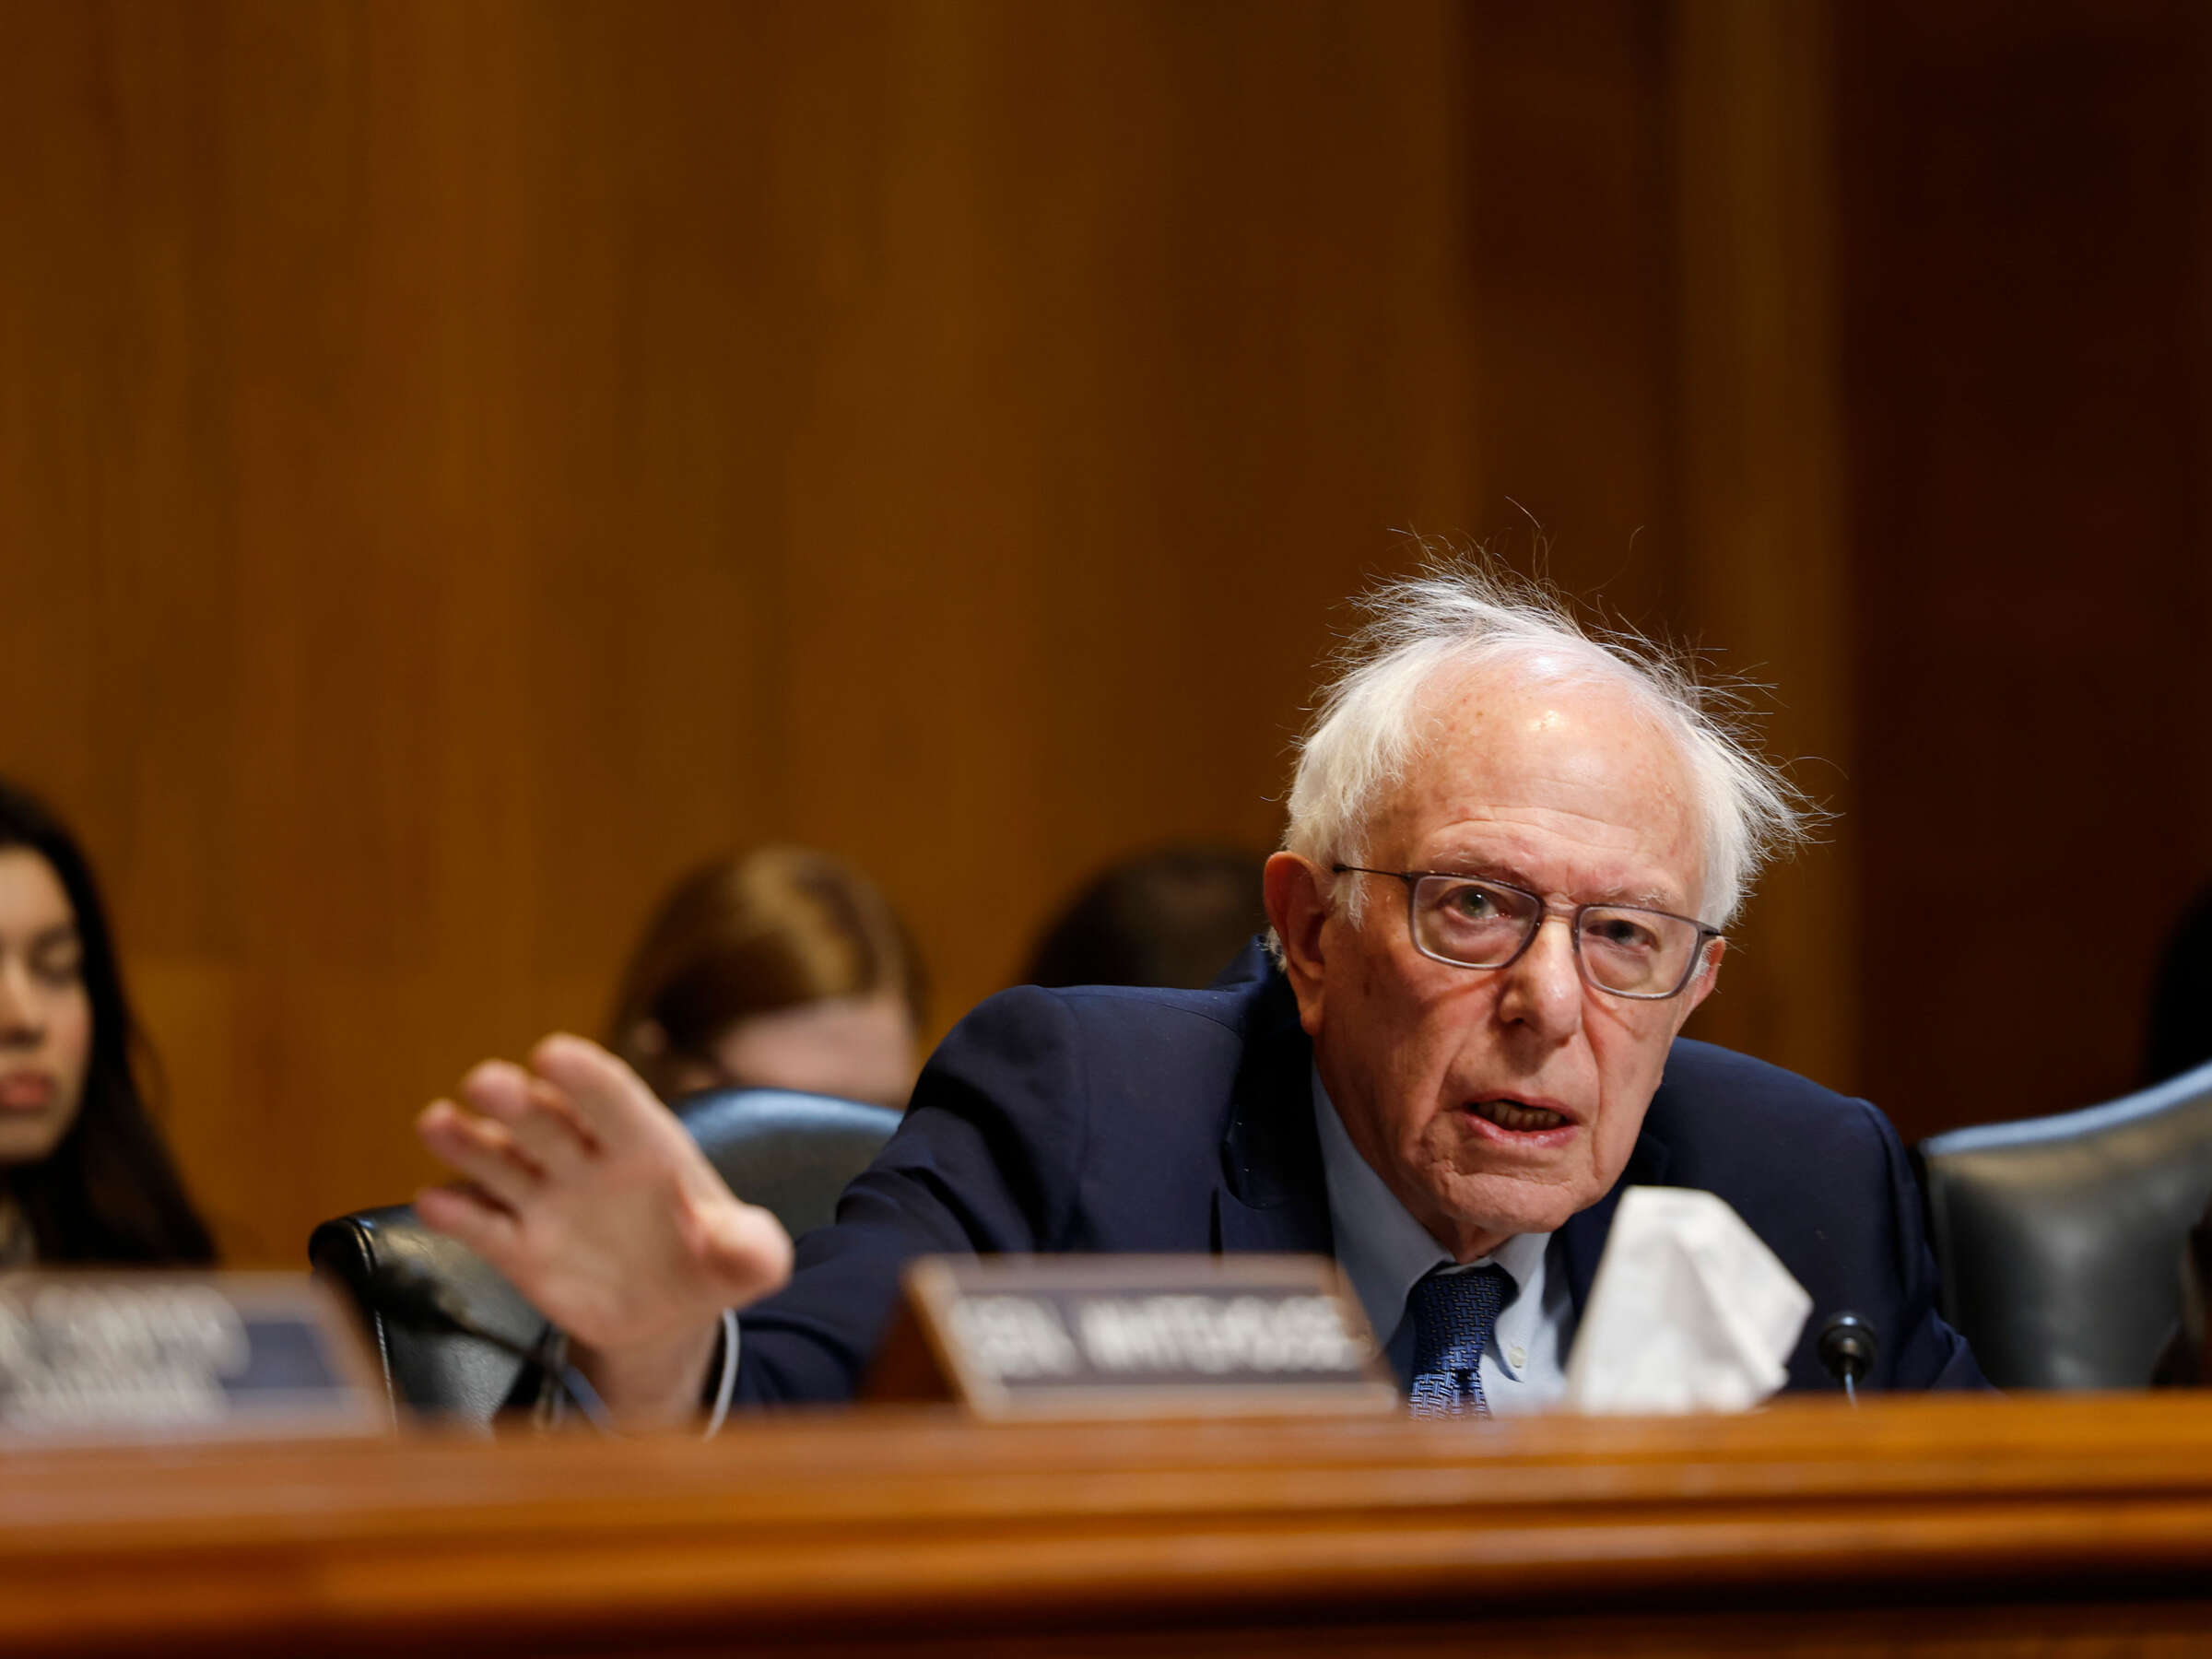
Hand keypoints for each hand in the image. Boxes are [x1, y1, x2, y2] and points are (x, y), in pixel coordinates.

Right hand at [414, 1034, 793, 1424]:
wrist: (666, 1310)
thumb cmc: (710, 1259)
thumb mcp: (748, 1257)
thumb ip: (754, 1251)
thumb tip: (757, 1255)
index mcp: (645, 1144)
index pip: (613, 1098)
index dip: (585, 1076)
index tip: (552, 1053)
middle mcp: (586, 1160)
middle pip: (546, 1119)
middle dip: (516, 1100)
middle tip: (485, 1083)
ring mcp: (547, 1200)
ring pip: (500, 1161)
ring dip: (468, 1141)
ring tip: (436, 1122)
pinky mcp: (517, 1247)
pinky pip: (482, 1226)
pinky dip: (457, 1214)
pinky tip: (435, 1203)